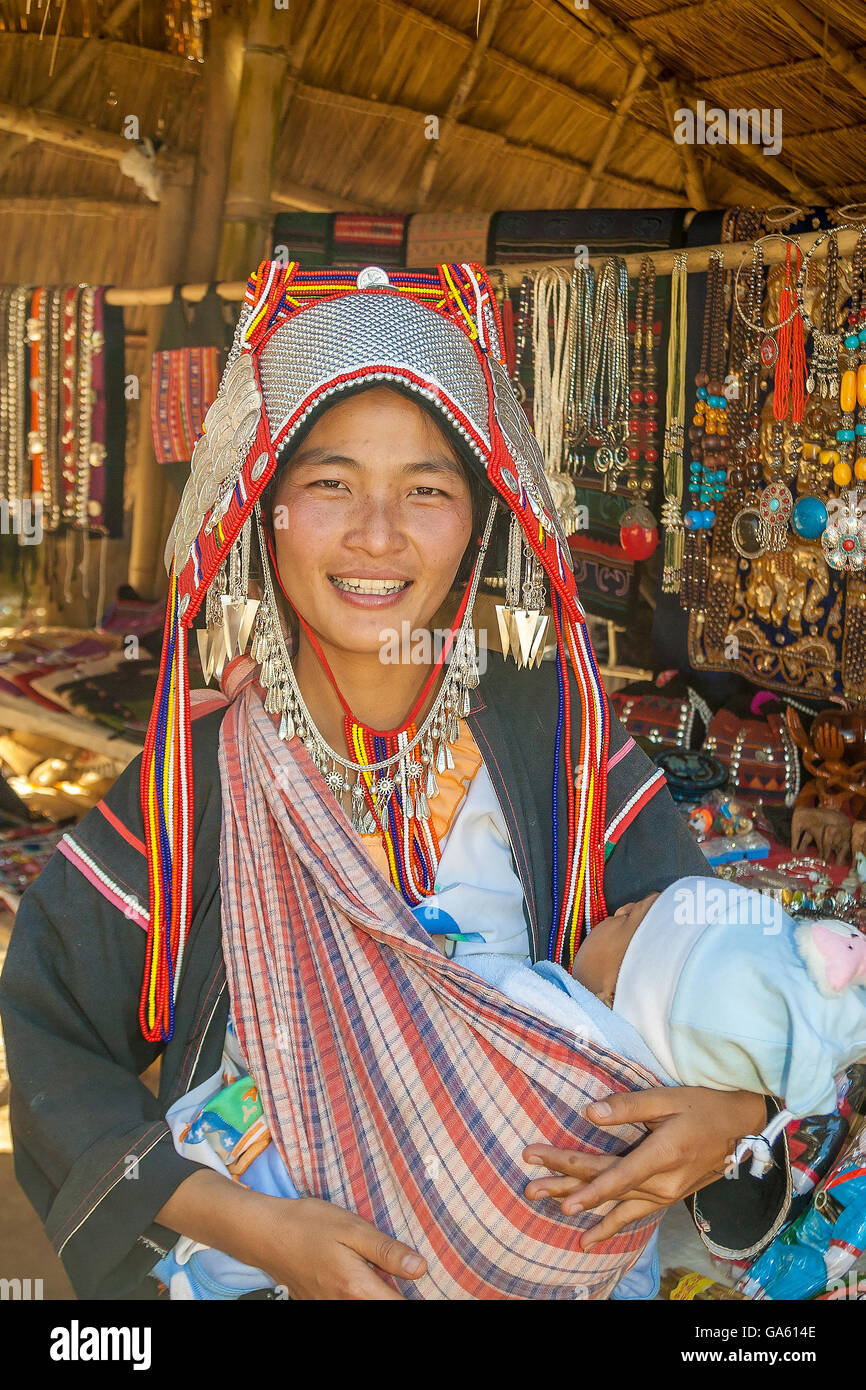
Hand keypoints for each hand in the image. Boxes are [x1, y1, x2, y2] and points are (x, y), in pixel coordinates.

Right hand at [157, 1172, 426, 1300]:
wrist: (264, 1232)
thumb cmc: (308, 1224)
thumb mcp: (352, 1228)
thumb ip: (386, 1251)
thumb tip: (421, 1269)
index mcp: (357, 1288)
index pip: (399, 1307)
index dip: (420, 1298)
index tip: (437, 1286)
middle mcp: (343, 1305)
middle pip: (382, 1308)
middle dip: (401, 1296)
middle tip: (417, 1276)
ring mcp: (328, 1307)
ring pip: (366, 1308)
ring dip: (382, 1294)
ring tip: (397, 1276)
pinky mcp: (318, 1303)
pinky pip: (347, 1305)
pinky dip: (363, 1294)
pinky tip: (369, 1276)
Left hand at [522, 1086, 765, 1248]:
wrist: (742, 1127)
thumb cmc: (704, 1106)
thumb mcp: (668, 1098)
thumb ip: (628, 1106)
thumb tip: (590, 1113)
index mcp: (661, 1156)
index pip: (613, 1174)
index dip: (581, 1181)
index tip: (552, 1186)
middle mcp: (661, 1184)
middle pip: (606, 1188)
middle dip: (565, 1186)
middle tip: (529, 1188)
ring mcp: (665, 1194)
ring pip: (615, 1203)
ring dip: (580, 1203)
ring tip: (546, 1204)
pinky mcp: (666, 1196)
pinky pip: (633, 1214)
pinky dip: (609, 1225)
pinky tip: (588, 1238)